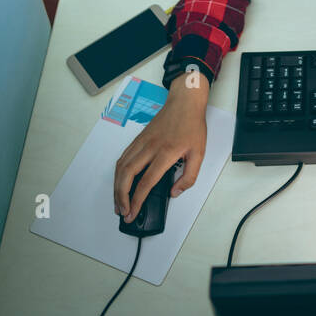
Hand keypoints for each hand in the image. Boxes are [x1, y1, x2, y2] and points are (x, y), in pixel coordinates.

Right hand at [114, 71, 208, 222]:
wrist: (184, 102)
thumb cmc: (192, 125)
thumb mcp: (199, 153)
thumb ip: (189, 177)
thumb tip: (175, 192)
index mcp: (166, 152)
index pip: (146, 181)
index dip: (137, 200)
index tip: (133, 212)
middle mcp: (150, 146)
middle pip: (127, 174)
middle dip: (121, 196)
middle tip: (122, 210)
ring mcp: (142, 141)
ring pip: (122, 166)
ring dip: (117, 186)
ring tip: (118, 201)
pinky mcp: (138, 138)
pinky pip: (124, 157)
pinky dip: (119, 172)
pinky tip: (120, 181)